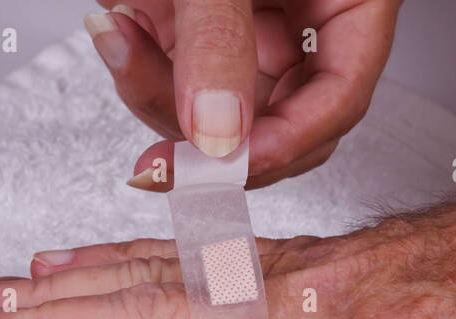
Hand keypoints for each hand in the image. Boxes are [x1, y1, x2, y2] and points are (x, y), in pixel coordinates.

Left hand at [84, 0, 400, 187]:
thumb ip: (218, 39)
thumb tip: (217, 131)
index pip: (338, 98)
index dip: (285, 144)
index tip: (228, 166)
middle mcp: (306, 16)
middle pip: (276, 121)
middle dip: (208, 134)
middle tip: (160, 152)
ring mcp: (252, 24)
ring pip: (217, 112)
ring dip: (154, 91)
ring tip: (119, 32)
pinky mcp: (198, 25)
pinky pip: (176, 78)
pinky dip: (136, 64)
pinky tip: (116, 25)